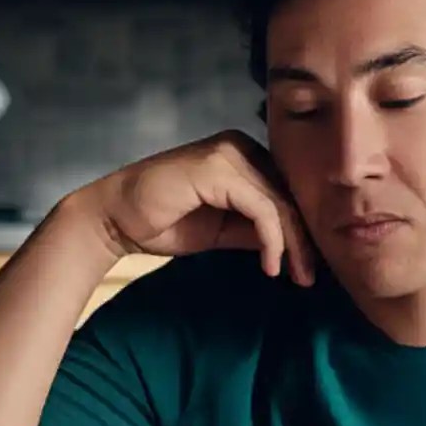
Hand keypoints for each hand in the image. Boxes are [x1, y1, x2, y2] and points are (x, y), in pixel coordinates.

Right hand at [68, 129, 315, 284]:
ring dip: (292, 244)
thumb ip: (258, 230)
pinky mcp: (218, 169)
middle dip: (303, 241)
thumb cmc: (165, 222)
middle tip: (309, 278)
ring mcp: (229, 154)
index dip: (302, 230)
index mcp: (244, 156)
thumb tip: (297, 247)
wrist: (116, 219)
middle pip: (289, 196)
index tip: (309, 268)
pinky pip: (262, 208)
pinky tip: (270, 265)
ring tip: (295, 276)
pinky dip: (272, 240)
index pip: (286, 192)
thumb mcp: (225, 230)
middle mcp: (240, 147)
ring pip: (280, 203)